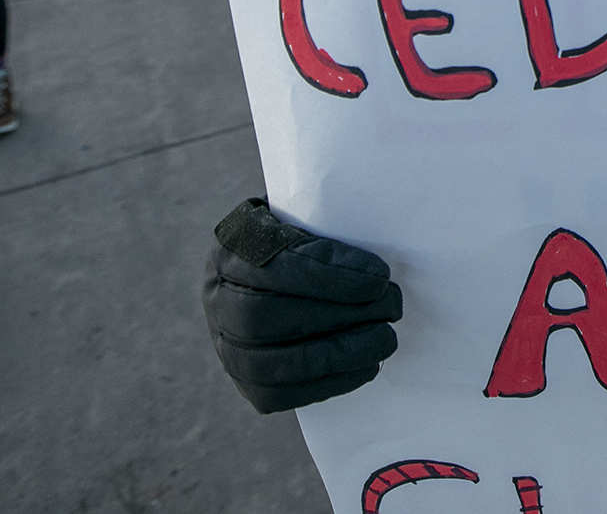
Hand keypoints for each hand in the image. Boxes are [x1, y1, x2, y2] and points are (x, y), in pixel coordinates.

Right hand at [202, 197, 402, 413]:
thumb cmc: (309, 234)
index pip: (269, 264)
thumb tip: (384, 236)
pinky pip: (275, 394)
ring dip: (336, 354)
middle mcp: (216, 296)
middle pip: (263, 317)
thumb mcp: (310, 212)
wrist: (283, 271)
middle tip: (391, 306)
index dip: (325, 275)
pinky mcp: (243, 379)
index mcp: (230, 246)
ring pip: (267, 362)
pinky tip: (366, 366)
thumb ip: (331, 221)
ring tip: (385, 339)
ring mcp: (223, 342)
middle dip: (336, 315)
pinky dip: (326, 384)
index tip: (379, 277)